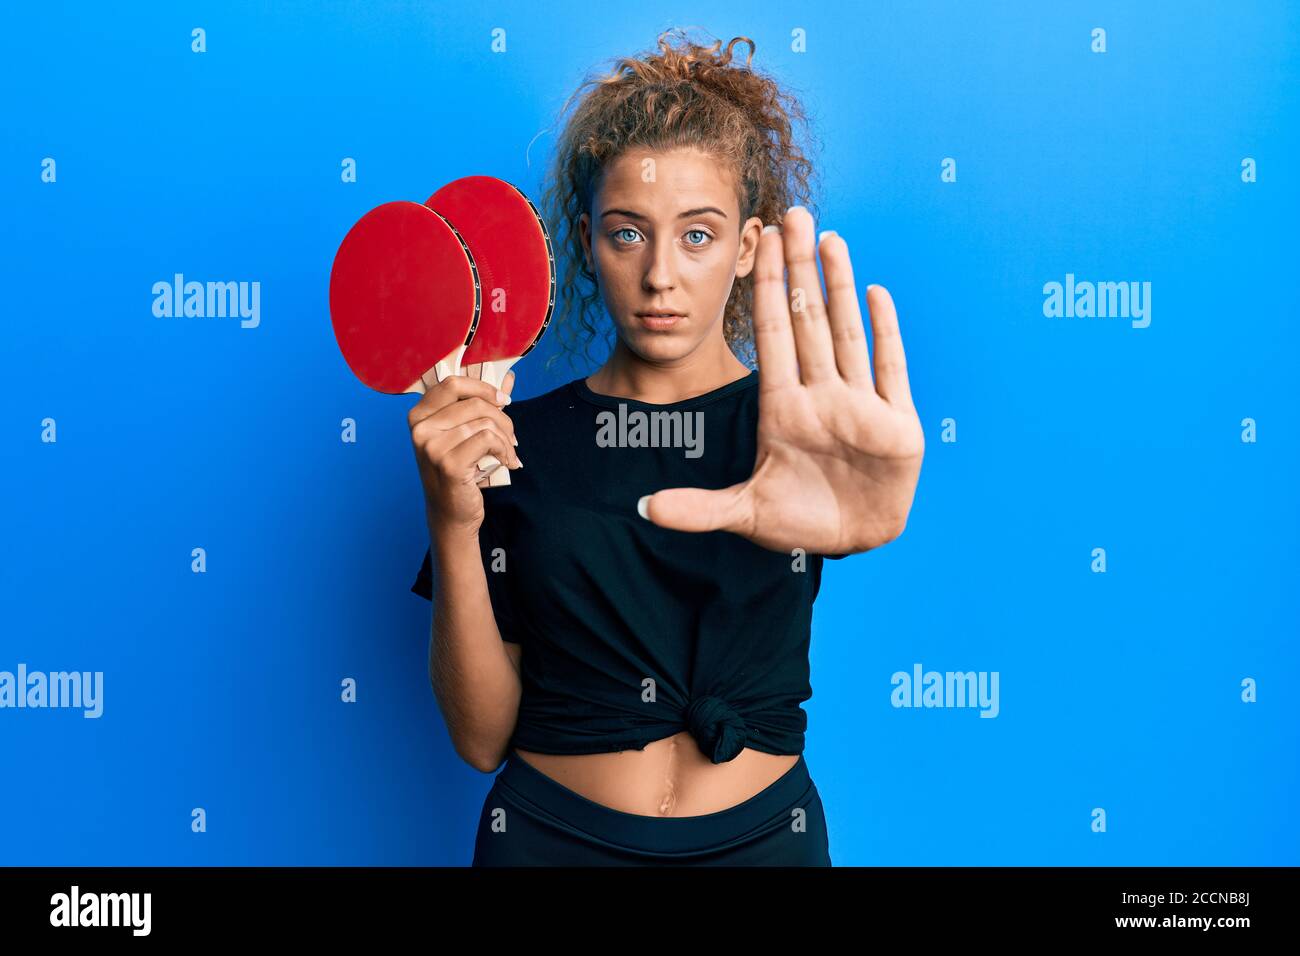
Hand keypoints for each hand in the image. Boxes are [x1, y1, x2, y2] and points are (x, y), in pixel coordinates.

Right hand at [408, 370, 521, 540]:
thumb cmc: (459, 471)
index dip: (483, 388)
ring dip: (506, 439)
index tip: (503, 401)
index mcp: (418, 415)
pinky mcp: (448, 464)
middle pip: (474, 403)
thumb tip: (508, 377)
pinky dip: (505, 450)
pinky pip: (488, 440)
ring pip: (485, 423)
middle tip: (511, 436)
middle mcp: (420, 429)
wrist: (451, 513)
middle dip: (502, 418)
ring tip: (509, 452)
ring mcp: (431, 447)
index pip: (453, 384)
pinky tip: (508, 461)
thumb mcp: (465, 434)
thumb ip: (483, 404)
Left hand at [638, 206, 923, 555]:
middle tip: (793, 215)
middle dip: (799, 268)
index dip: (765, 290)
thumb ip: (696, 510)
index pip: (771, 336)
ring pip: (846, 332)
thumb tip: (643, 510)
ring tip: (829, 237)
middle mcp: (820, 397)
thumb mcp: (744, 514)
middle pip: (807, 319)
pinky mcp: (896, 425)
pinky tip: (875, 293)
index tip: (760, 244)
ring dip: (839, 285)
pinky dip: (884, 333)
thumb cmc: (799, 521)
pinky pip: (889, 370)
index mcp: (782, 410)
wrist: (852, 542)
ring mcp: (858, 407)